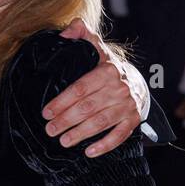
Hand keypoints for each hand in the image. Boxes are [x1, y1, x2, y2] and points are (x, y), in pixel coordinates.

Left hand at [41, 19, 145, 156]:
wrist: (138, 82)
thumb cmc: (109, 67)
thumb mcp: (96, 47)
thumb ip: (81, 33)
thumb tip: (65, 33)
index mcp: (107, 70)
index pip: (80, 88)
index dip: (61, 101)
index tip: (46, 111)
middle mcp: (119, 88)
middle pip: (87, 107)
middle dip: (66, 120)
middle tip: (50, 129)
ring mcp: (127, 106)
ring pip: (100, 122)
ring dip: (80, 134)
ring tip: (63, 141)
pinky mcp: (133, 120)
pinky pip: (119, 135)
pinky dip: (104, 145)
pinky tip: (88, 152)